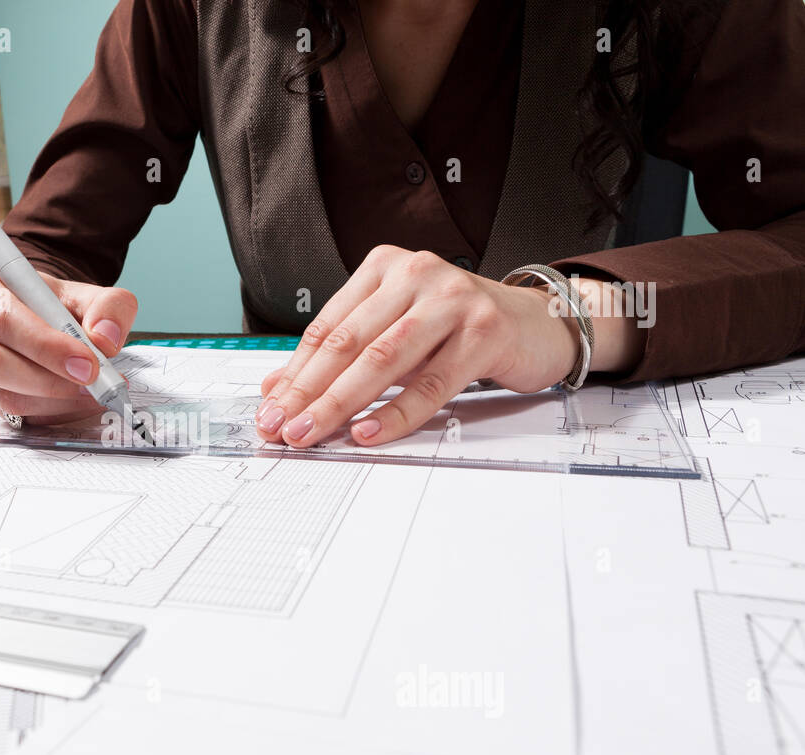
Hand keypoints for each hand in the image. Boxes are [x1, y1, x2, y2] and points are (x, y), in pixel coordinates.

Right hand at [0, 266, 137, 424]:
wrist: (53, 320)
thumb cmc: (61, 305)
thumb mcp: (93, 294)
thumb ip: (109, 308)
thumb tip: (105, 338)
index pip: (3, 318)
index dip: (44, 344)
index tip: (86, 361)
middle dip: (49, 378)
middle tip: (92, 381)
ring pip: (1, 393)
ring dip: (52, 399)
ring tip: (89, 392)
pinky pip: (13, 412)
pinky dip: (50, 411)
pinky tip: (75, 400)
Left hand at [255, 246, 580, 447]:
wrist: (537, 323)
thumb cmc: (457, 328)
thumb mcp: (394, 331)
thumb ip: (342, 355)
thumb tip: (278, 391)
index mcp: (385, 267)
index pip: (327, 327)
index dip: (293, 373)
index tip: (270, 409)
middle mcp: (417, 274)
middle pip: (348, 343)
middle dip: (307, 392)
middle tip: (280, 427)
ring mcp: (453, 301)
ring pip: (382, 360)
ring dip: (339, 404)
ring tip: (311, 433)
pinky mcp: (484, 333)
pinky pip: (429, 384)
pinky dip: (394, 413)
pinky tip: (366, 433)